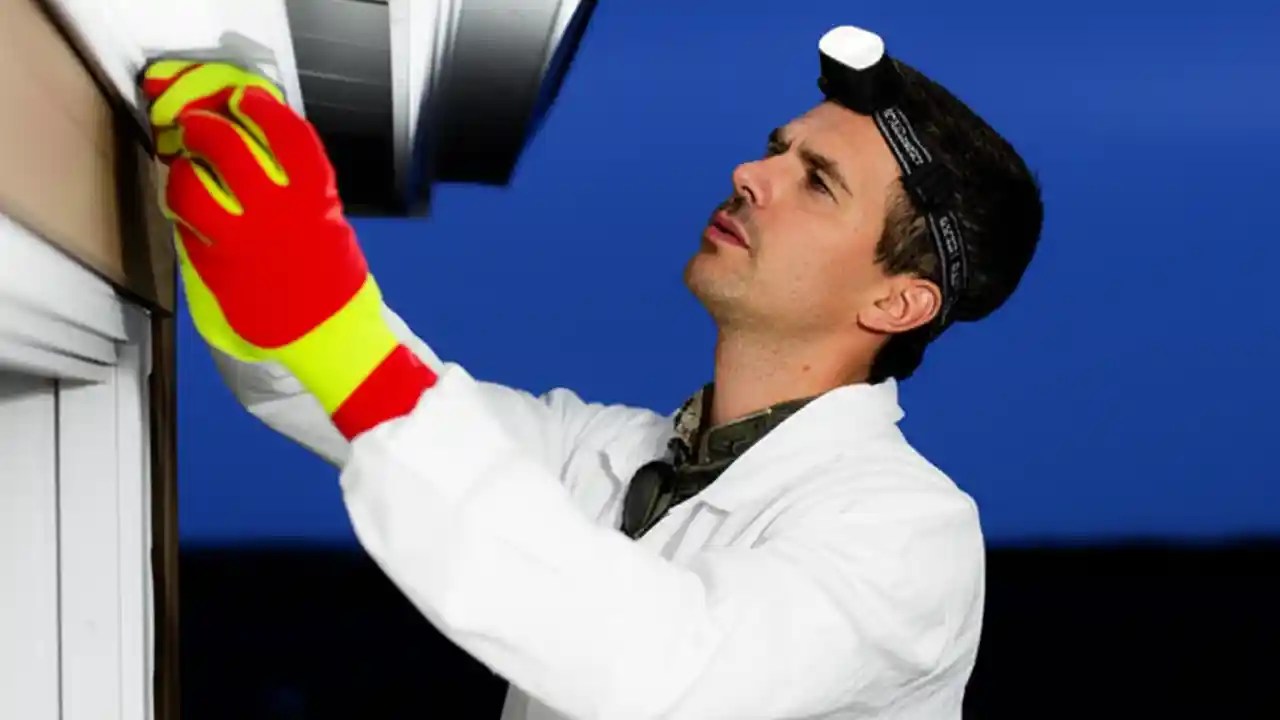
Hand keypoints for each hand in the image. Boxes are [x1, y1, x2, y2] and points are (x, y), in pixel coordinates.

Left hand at [141, 61, 435, 437]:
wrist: (331, 337)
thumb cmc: (333, 280)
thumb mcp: (329, 222)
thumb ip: (297, 188)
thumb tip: (255, 148)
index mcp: (316, 197)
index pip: (285, 131)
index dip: (260, 107)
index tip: (245, 99)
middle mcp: (278, 213)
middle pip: (228, 146)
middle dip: (206, 127)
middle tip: (200, 126)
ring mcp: (242, 241)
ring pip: (190, 186)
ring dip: (182, 171)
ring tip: (186, 170)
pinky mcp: (216, 269)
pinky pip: (185, 227)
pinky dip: (182, 213)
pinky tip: (189, 210)